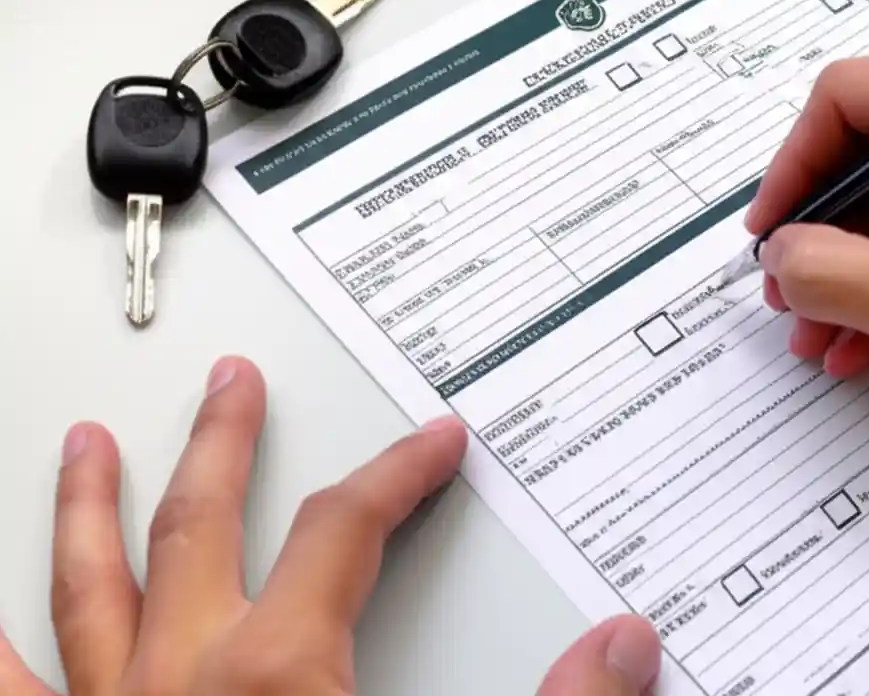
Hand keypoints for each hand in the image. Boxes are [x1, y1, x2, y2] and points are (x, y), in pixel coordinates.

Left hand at [0, 356, 660, 694]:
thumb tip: (622, 645)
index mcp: (277, 678)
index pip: (347, 529)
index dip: (398, 474)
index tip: (429, 443)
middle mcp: (178, 684)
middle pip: (198, 525)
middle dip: (222, 445)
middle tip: (230, 387)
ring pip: (86, 589)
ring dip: (87, 510)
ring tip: (84, 447)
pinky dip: (2, 657)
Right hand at [747, 45, 868, 415]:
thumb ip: (822, 270)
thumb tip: (781, 255)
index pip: (845, 98)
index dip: (792, 171)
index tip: (770, 233)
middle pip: (868, 146)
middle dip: (822, 232)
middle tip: (791, 289)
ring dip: (852, 263)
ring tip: (823, 329)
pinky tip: (867, 331)